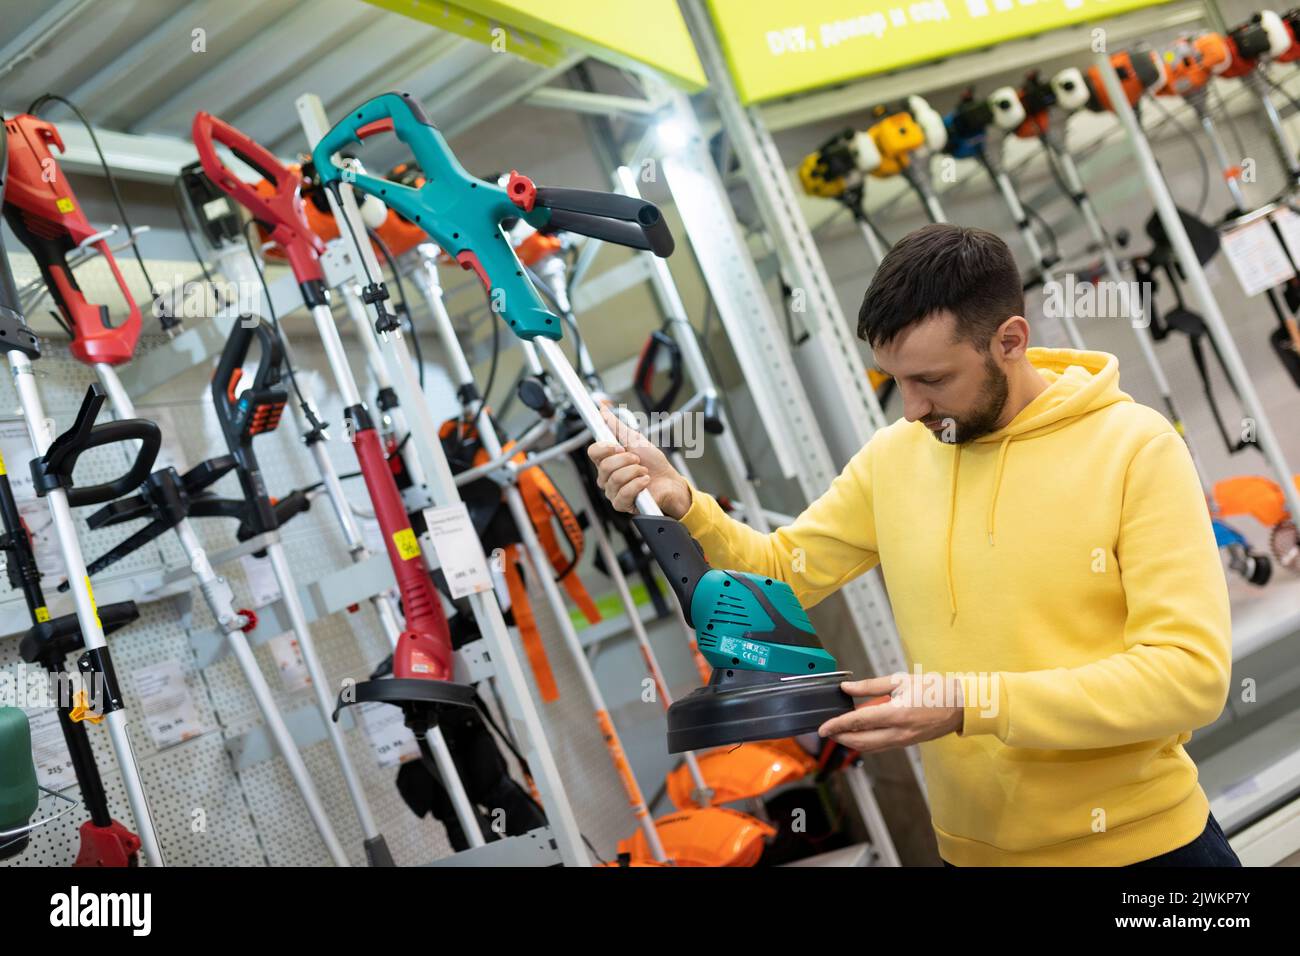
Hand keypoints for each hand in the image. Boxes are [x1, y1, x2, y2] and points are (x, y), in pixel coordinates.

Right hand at [587, 406, 691, 517]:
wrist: (670, 481)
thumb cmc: (653, 463)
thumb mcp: (636, 440)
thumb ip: (617, 427)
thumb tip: (603, 410)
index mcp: (607, 460)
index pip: (593, 452)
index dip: (605, 448)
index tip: (619, 446)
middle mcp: (606, 476)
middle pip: (605, 466)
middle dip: (627, 460)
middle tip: (638, 460)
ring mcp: (612, 491)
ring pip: (615, 479)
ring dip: (635, 472)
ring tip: (644, 472)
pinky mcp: (621, 504)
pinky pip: (623, 494)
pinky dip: (638, 485)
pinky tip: (645, 482)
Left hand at [817, 672, 964, 752]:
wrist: (961, 705)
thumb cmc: (934, 689)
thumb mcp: (900, 680)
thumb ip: (870, 686)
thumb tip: (847, 688)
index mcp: (897, 713)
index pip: (859, 722)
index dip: (837, 725)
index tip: (823, 727)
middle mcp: (899, 732)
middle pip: (861, 741)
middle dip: (840, 737)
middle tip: (827, 731)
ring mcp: (904, 741)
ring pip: (870, 747)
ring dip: (852, 741)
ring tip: (839, 732)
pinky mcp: (907, 744)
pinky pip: (881, 746)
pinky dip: (866, 741)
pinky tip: (860, 733)